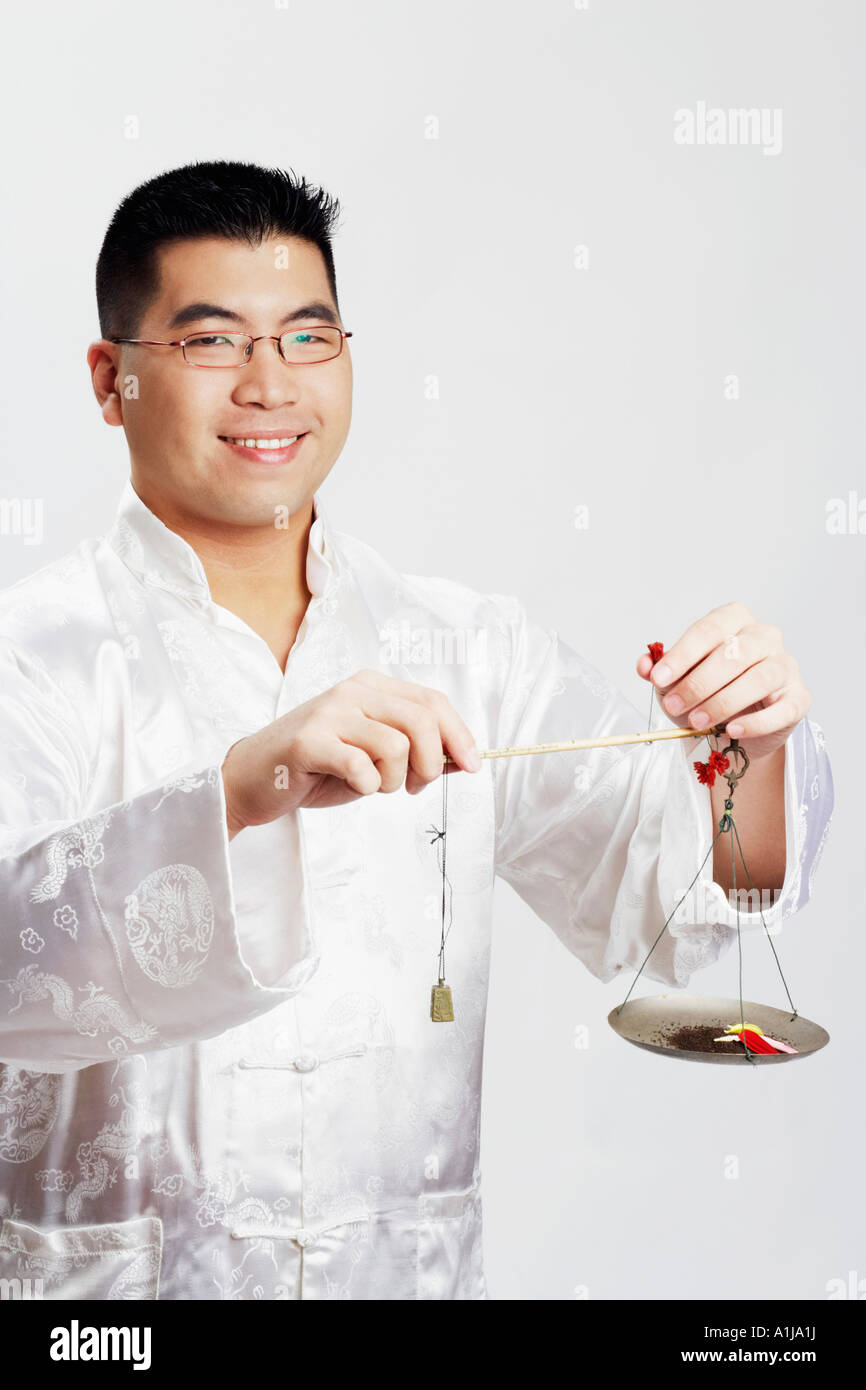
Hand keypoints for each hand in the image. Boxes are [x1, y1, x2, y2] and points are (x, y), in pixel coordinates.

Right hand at [221, 669, 480, 837]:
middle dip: (432, 763)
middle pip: (422, 720)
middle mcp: (352, 690)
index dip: (459, 735)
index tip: (472, 766)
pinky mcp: (308, 741)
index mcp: (372, 686)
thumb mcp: (374, 756)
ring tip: (372, 786)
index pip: (432, 702)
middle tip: (415, 787)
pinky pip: (361, 767)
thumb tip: (463, 760)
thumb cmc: (319, 768)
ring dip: (393, 780)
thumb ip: (414, 751)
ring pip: (396, 746)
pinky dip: (367, 785)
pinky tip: (352, 786)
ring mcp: (329, 712)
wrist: (253, 779)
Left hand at [635, 602, 811, 762]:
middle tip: (673, 705)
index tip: (658, 678)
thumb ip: (661, 672)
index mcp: (734, 620)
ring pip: (758, 678)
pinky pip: (782, 708)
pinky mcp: (799, 697)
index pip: (709, 629)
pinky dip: (756, 722)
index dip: (682, 654)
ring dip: (723, 702)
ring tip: (696, 721)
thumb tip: (644, 664)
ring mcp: (786, 665)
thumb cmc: (708, 694)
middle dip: (698, 683)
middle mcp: (764, 636)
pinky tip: (733, 730)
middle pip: (733, 653)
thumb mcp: (678, 681)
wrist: (738, 728)